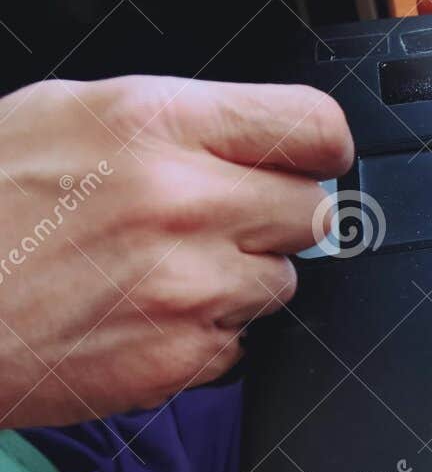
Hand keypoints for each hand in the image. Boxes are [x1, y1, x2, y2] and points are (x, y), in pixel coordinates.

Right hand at [0, 76, 352, 428]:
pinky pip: (238, 341)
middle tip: (211, 221)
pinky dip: (200, 333)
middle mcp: (184, 202)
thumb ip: (182, 123)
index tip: (313, 159)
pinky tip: (136, 314)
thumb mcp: (70, 115)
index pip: (314, 127)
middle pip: (312, 212)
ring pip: (280, 283)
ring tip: (154, 270)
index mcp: (156, 124)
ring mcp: (189, 287)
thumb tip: (261, 138)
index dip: (321, 147)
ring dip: (237, 278)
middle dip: (273, 216)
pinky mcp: (181, 357)